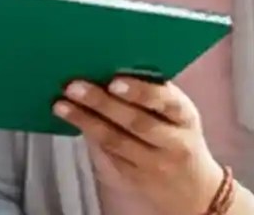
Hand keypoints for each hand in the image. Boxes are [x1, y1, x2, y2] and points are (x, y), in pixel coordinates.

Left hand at [54, 77, 225, 213]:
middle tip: (73, 86)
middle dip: (102, 103)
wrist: (192, 188)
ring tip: (61, 104)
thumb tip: (104, 66)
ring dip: (85, 120)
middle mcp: (174, 143)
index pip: (166, 101)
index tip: (114, 81)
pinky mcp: (134, 179)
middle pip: (136, 122)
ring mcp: (154, 164)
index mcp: (184, 116)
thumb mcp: (174, 114)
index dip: (140, 91)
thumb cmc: (174, 133)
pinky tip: (70, 121)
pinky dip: (86, 136)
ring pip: (116, 141)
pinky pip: (107, 157)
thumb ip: (149, 93)